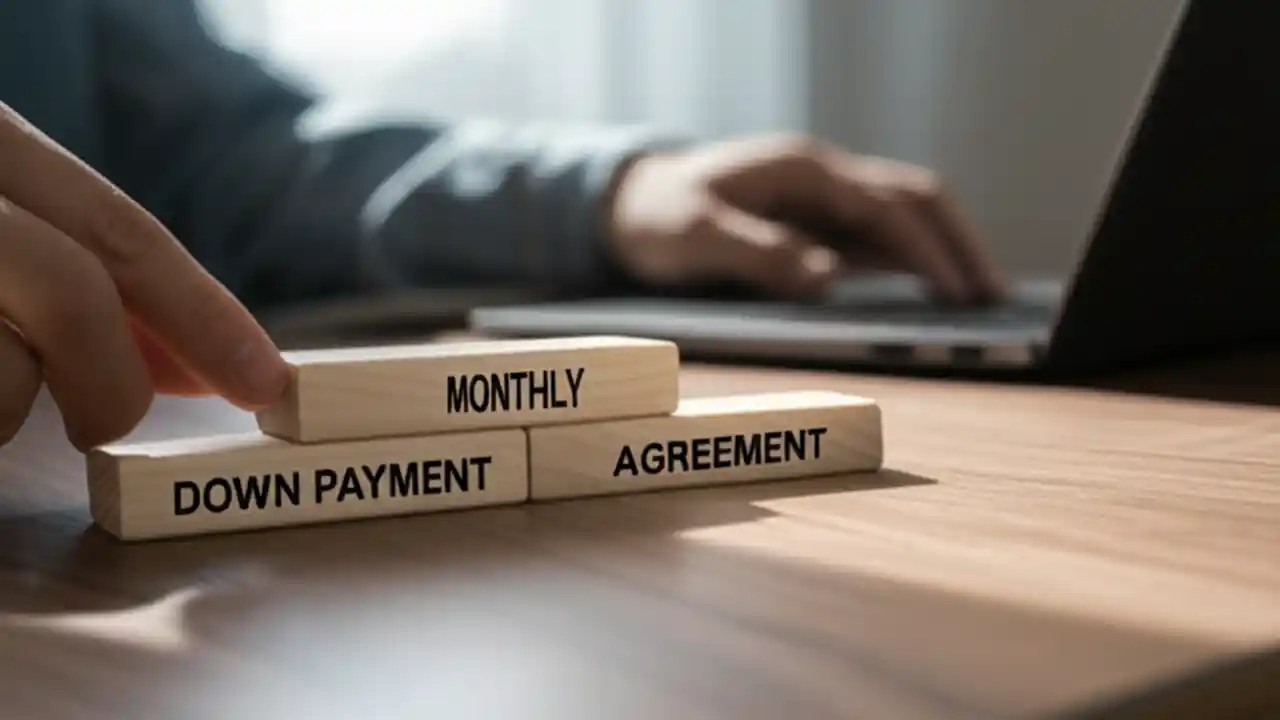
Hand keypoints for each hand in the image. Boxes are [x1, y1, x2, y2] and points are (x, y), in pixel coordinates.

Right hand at [0, 103, 288, 449]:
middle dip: (112, 385)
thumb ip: (84, 285)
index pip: (124, 230)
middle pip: (76, 293)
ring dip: (4, 408)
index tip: (266, 380)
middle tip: (103, 428)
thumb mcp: (2, 236)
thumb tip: (189, 370)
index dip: (205, 314)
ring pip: (5, 372)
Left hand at [606, 135, 1005, 302]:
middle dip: (958, 242)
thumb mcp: (695, 236)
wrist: (627, 204)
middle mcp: (823, 178)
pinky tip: (932, 291)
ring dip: (944, 250)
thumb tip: (827, 277)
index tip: (957, 292)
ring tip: (980, 297)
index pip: (885, 206)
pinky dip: (913, 260)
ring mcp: (822, 200)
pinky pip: (878, 237)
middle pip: (914, 198)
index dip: (925, 249)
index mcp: (802, 170)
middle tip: (994, 295)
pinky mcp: (815, 224)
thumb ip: (758, 253)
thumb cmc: (657, 216)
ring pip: (904, 215)